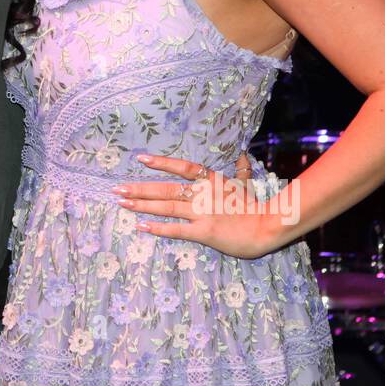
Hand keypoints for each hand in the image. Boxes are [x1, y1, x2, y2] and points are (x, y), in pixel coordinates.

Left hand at [111, 152, 276, 259]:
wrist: (267, 227)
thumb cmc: (257, 206)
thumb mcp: (247, 184)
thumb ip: (241, 170)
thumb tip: (242, 153)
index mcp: (211, 180)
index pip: (181, 167)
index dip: (161, 162)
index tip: (141, 159)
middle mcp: (201, 194)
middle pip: (165, 188)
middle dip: (139, 188)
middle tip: (117, 189)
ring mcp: (201, 212)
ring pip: (166, 206)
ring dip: (142, 205)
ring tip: (122, 203)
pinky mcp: (203, 232)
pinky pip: (176, 229)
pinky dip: (158, 228)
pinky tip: (141, 226)